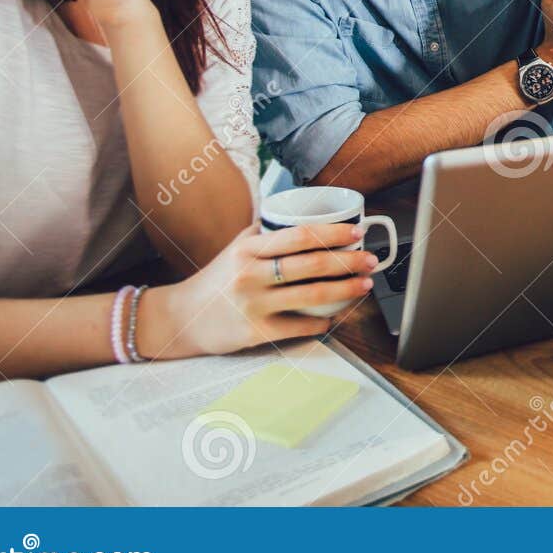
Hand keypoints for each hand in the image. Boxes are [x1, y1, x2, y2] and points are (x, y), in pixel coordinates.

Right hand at [139, 223, 378, 357]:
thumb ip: (268, 233)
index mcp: (248, 248)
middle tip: (371, 259)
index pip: (299, 235)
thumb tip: (313, 219)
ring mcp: (253, 305)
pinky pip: (300, 326)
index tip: (357, 232)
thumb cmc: (218, 279)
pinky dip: (324, 322)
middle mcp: (250, 274)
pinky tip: (336, 316)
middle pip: (311, 264)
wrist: (182, 317)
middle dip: (349, 261)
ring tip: (364, 284)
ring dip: (345, 290)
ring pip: (312, 295)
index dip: (333, 233)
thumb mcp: (237, 247)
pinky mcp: (255, 332)